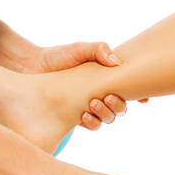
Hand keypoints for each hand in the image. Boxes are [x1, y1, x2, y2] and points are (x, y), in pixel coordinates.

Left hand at [14, 41, 146, 128]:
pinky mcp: (74, 117)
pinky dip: (91, 123)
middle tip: (108, 97)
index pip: (129, 88)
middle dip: (119, 105)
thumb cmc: (56, 57)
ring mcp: (87, 106)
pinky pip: (91, 125)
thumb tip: (116, 62)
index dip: (141, 95)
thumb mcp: (79, 49)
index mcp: (106, 77)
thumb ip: (98, 49)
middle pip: (120, 107)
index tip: (144, 98)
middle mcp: (99, 93)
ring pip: (108, 118)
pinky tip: (82, 115)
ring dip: (105, 114)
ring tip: (92, 104)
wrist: (29, 69)